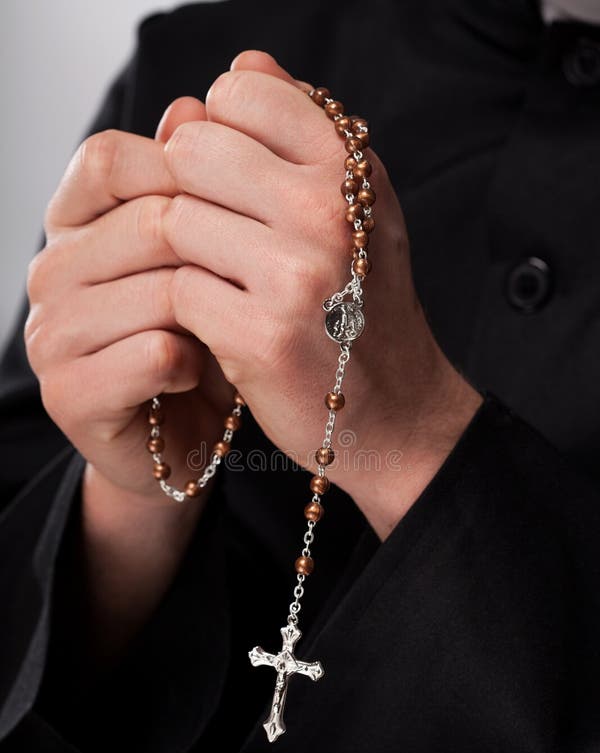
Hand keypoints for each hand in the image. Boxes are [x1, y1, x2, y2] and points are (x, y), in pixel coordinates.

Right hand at [24, 98, 232, 663]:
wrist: (189, 435)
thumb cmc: (207, 335)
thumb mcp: (211, 254)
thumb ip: (199, 181)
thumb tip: (192, 103)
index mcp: (75, 223)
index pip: (112, 159)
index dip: (186, 171)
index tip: (246, 203)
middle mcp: (51, 271)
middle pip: (142, 223)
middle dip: (217, 253)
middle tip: (262, 280)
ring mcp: (52, 334)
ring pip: (154, 291)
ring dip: (213, 312)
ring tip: (233, 331)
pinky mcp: (70, 394)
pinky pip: (150, 353)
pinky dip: (195, 363)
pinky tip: (204, 373)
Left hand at [161, 51, 481, 537]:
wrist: (397, 409)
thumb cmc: (364, 305)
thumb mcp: (353, 207)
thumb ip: (293, 135)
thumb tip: (230, 71)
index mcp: (350, 167)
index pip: (239, 90)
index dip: (215, 131)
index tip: (224, 177)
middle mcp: (328, 209)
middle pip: (193, 150)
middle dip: (184, 188)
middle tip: (204, 232)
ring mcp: (297, 273)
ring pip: (175, 219)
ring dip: (177, 253)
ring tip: (208, 278)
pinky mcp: (262, 335)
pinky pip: (178, 289)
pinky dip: (183, 306)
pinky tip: (211, 322)